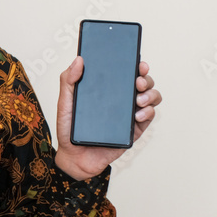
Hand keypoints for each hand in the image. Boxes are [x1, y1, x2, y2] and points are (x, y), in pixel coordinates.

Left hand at [54, 58, 161, 180]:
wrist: (74, 156)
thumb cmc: (69, 128)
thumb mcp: (65, 102)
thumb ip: (68, 80)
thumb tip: (79, 59)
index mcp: (107, 89)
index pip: (125, 71)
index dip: (135, 64)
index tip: (137, 62)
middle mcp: (121, 98)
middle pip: (143, 82)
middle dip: (145, 78)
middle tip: (138, 82)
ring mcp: (129, 113)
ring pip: (151, 97)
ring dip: (150, 94)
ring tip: (138, 99)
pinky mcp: (135, 129)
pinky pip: (149, 116)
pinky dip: (148, 112)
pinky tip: (137, 114)